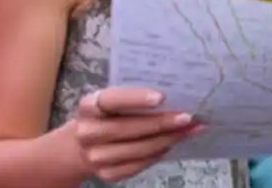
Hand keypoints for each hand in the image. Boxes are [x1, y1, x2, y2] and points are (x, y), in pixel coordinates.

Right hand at [73, 88, 201, 182]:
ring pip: (138, 149)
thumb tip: (173, 96)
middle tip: (188, 117)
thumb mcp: (111, 102)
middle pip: (128, 128)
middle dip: (162, 123)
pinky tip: (172, 143)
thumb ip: (133, 98)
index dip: (136, 98)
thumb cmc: (107, 116)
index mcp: (88, 107)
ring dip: (167, 140)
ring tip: (189, 130)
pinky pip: (139, 165)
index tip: (162, 97)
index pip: (111, 100)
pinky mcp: (107, 174)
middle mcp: (88, 133)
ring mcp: (96, 157)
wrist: (82, 146)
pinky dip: (159, 153)